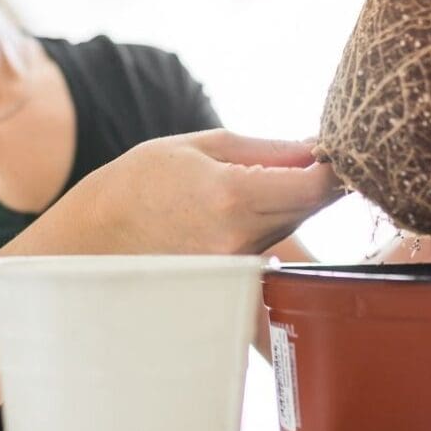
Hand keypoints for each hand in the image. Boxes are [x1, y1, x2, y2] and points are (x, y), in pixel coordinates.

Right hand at [85, 129, 342, 254]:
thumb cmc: (142, 181)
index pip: (317, 188)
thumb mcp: (199, 146)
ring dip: (287, 203)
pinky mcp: (228, 284)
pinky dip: (266, 226)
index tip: (336, 150)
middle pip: (310, 209)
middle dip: (314, 181)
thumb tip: (320, 149)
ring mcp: (234, 270)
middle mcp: (238, 241)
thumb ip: (266, 150)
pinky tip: (235, 214)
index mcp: (232, 197)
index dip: (336, 167)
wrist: (95, 236)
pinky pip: (268, 247)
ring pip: (289, 227)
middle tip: (297, 158)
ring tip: (246, 186)